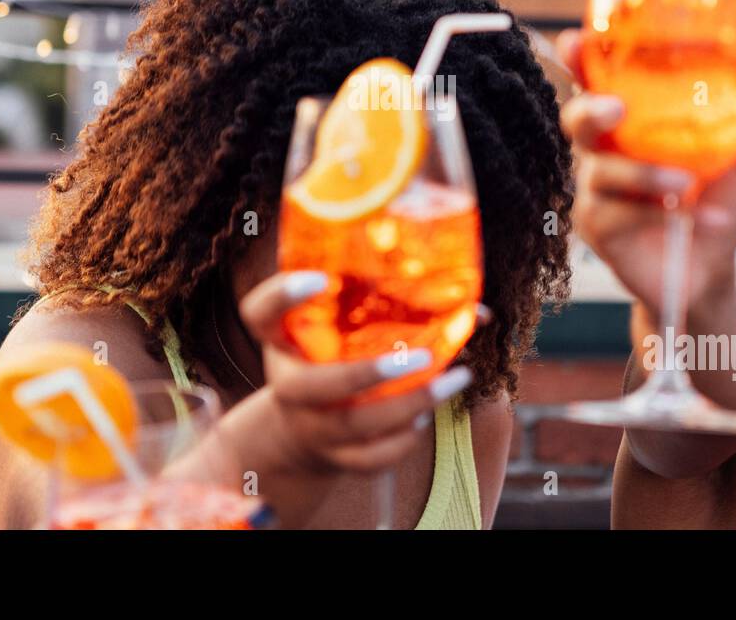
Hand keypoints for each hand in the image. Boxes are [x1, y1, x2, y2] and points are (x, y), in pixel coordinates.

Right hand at [235, 270, 475, 474]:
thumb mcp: (338, 326)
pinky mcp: (332, 457)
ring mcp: (307, 424)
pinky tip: (425, 415)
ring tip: (453, 381)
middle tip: (418, 356)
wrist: (304, 426)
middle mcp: (285, 383)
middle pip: (306, 386)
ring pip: (350, 426)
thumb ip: (385, 303)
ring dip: (408, 405)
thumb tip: (477, 307)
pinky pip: (368, 457)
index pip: (258, 312)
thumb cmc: (333, 357)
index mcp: (280, 339)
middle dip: (363, 374)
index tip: (320, 278)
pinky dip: (402, 439)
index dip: (282, 295)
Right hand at [557, 28, 735, 317]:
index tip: (574, 40)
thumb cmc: (713, 205)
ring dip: (644, 174)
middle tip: (618, 108)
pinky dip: (658, 215)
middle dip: (591, 109)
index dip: (579, 60)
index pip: (596, 82)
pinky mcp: (597, 229)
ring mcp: (595, 191)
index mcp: (630, 123)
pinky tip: (700, 219)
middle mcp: (603, 151)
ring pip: (601, 172)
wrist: (708, 272)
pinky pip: (616, 214)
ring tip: (687, 184)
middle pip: (577, 120)